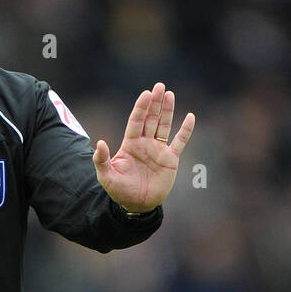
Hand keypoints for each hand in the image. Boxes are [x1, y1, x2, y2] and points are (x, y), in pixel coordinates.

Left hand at [92, 82, 195, 212]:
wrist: (137, 205)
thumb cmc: (120, 191)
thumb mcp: (107, 176)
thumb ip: (102, 160)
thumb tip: (100, 143)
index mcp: (130, 144)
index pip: (136, 121)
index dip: (141, 108)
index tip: (146, 94)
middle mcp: (145, 144)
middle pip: (151, 119)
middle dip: (155, 103)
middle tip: (159, 86)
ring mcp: (158, 150)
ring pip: (164, 125)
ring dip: (167, 110)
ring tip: (169, 94)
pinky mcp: (170, 159)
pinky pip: (180, 141)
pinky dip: (186, 130)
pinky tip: (190, 116)